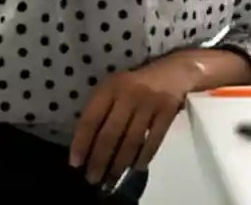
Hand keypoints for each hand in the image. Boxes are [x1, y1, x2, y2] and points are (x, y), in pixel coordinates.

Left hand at [69, 52, 198, 184]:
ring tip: (112, 179)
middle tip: (93, 179)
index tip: (76, 164)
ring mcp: (150, 103)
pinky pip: (154, 139)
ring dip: (120, 163)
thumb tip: (86, 145)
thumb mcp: (114, 88)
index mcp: (110, 88)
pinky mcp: (167, 111)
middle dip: (99, 160)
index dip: (81, 143)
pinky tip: (137, 167)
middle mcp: (129, 95)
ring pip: (131, 140)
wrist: (174, 71)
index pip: (91, 119)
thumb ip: (101, 110)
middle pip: (110, 134)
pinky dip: (145, 155)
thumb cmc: (136, 84)